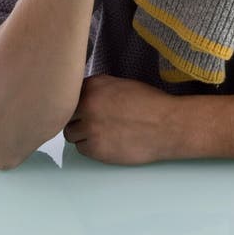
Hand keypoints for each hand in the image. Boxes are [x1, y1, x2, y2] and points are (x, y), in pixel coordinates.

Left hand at [63, 75, 181, 164]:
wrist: (167, 125)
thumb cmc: (150, 103)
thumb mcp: (122, 84)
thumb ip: (99, 89)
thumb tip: (83, 97)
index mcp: (94, 85)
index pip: (70, 94)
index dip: (78, 101)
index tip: (85, 107)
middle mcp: (87, 105)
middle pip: (66, 114)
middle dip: (76, 118)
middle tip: (91, 121)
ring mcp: (90, 128)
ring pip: (70, 134)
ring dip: (81, 134)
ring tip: (99, 132)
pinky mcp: (96, 149)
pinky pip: (81, 149)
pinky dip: (90, 147)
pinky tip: (106, 142)